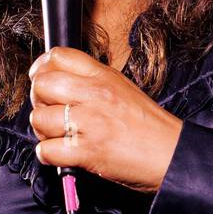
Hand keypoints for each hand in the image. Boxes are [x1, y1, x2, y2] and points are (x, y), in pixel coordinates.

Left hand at [28, 46, 183, 193]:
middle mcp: (95, 95)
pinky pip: (47, 150)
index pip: (58, 56)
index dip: (41, 68)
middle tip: (49, 111)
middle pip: (42, 85)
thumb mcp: (123, 89)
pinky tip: (61, 154)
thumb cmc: (150, 127)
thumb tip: (60, 83)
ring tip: (58, 136)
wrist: (174, 156)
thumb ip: (92, 82)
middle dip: (39, 101)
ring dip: (43, 131)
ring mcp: (90, 122)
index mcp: (104, 76)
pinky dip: (48, 155)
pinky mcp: (87, 152)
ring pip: (39, 119)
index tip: (40, 79)